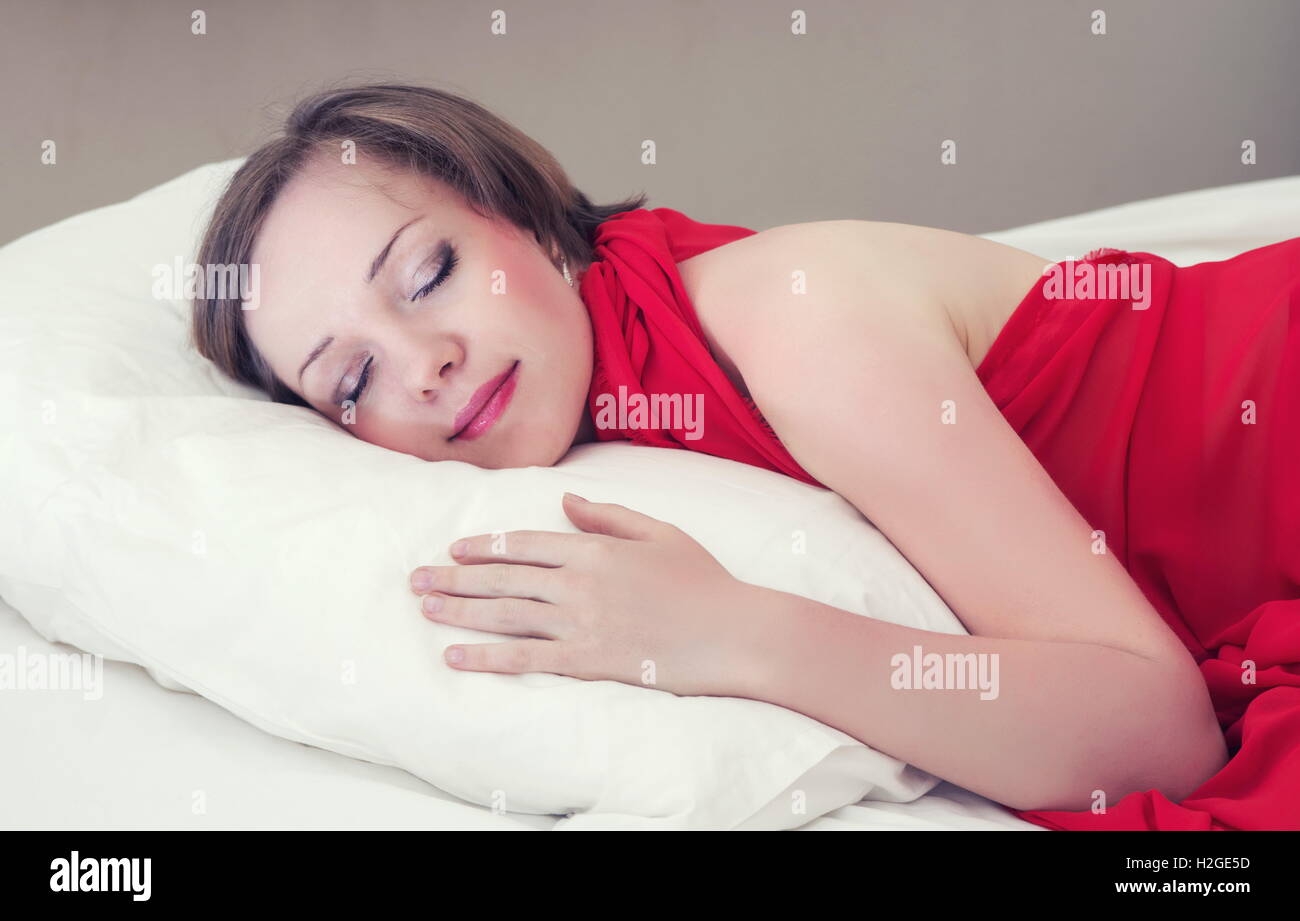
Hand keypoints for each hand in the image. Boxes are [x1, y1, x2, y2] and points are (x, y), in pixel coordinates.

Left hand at [408, 492, 760, 696]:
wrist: (732, 633)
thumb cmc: (702, 580)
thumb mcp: (658, 532)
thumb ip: (608, 516)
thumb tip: (565, 502)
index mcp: (593, 548)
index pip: (523, 544)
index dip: (483, 546)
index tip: (454, 551)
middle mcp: (578, 583)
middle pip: (502, 578)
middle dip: (454, 579)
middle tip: (416, 581)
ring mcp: (580, 624)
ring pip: (505, 615)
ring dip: (459, 612)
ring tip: (426, 610)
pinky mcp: (587, 662)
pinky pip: (525, 659)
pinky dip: (486, 657)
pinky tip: (456, 657)